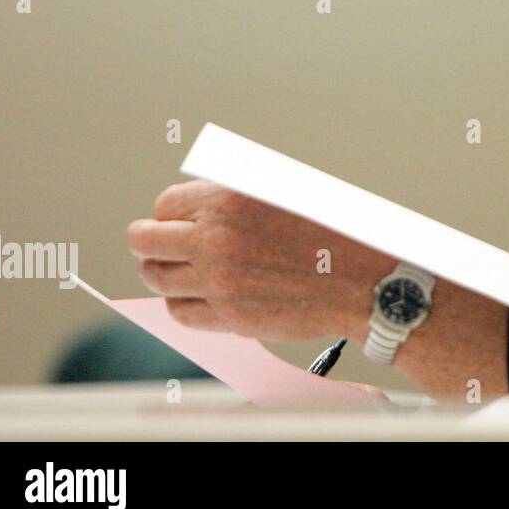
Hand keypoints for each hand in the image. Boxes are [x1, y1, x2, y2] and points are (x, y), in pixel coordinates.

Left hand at [126, 180, 392, 340]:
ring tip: (172, 271)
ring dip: (161, 273)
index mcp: (229, 201)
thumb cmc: (333, 233)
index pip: (165, 206)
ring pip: (158, 279)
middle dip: (147, 242)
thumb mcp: (286, 192)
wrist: (363, 281)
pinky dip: (182, 303)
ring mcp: (220, 282)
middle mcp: (216, 241)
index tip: (171, 221)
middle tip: (152, 246)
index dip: (166, 213)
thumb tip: (201, 201)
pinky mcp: (229, 317)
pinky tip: (196, 295)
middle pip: (146, 242)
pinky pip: (181, 312)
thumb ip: (237, 194)